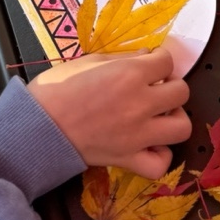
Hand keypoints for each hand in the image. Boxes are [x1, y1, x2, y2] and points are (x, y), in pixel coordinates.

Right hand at [30, 49, 190, 177]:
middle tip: (154, 87)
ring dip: (174, 118)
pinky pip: (161, 164)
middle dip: (170, 85)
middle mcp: (141, 104)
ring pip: (182, 127)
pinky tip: (150, 144)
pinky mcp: (128, 159)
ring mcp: (138, 135)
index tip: (148, 64)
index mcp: (131, 74)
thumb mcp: (90, 60)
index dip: (158, 60)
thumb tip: (147, 55)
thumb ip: (123, 58)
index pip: (166, 61)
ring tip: (159, 114)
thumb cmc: (58, 87)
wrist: (37, 125)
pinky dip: (160, 155)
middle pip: (182, 91)